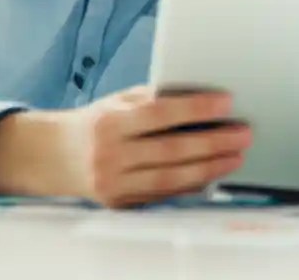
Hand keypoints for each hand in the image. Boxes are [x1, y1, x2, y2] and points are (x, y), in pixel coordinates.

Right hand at [0, 86, 250, 207]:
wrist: (54, 157)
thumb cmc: (96, 122)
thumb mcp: (118, 102)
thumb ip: (154, 99)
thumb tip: (201, 95)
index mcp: (109, 122)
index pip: (160, 113)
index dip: (196, 108)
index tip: (227, 101)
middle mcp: (110, 155)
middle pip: (172, 150)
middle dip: (214, 142)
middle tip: (244, 133)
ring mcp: (114, 184)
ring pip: (171, 177)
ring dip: (211, 167)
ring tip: (237, 155)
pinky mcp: (120, 203)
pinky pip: (163, 194)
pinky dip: (192, 184)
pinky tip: (214, 174)